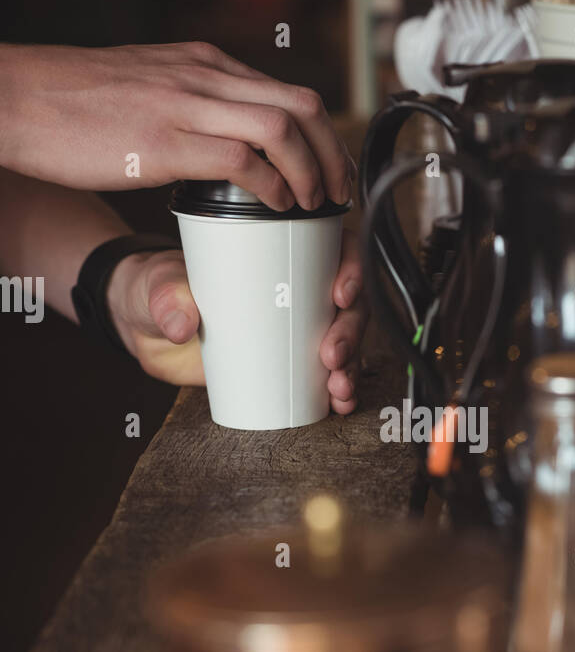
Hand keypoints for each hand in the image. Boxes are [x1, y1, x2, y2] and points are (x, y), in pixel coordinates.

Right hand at [0, 41, 354, 210]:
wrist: (18, 97)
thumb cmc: (74, 102)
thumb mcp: (148, 87)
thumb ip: (189, 104)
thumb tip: (220, 139)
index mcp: (203, 64)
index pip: (287, 91)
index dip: (324, 135)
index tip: (333, 168)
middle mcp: (203, 76)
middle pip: (302, 105)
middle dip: (334, 153)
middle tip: (340, 192)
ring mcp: (185, 105)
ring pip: (281, 128)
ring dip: (311, 171)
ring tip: (315, 203)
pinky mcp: (164, 141)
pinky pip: (241, 160)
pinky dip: (272, 186)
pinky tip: (276, 206)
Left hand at [107, 232, 367, 414]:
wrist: (146, 328)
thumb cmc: (158, 289)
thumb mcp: (159, 284)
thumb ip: (166, 297)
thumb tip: (182, 324)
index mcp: (274, 250)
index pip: (331, 248)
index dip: (350, 268)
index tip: (339, 295)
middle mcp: (294, 287)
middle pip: (345, 302)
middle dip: (350, 331)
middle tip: (331, 355)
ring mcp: (293, 326)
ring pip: (342, 340)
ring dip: (350, 365)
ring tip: (338, 388)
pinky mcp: (285, 361)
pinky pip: (322, 374)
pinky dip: (337, 390)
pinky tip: (339, 403)